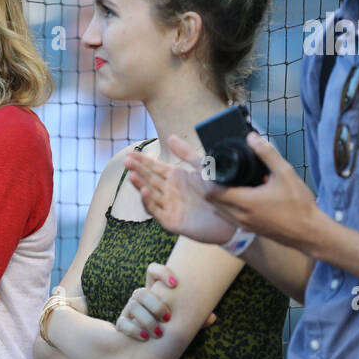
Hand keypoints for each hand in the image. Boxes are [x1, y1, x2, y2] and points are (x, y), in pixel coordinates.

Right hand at [115, 263, 216, 341]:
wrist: (148, 342)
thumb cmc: (169, 325)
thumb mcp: (182, 319)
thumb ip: (195, 317)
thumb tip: (211, 317)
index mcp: (155, 290)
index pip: (152, 271)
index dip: (162, 272)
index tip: (175, 284)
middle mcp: (140, 296)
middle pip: (142, 291)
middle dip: (155, 304)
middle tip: (168, 318)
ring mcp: (129, 309)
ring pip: (132, 306)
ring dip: (146, 320)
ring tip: (158, 333)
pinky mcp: (122, 323)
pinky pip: (123, 323)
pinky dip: (134, 330)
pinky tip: (145, 337)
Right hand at [124, 138, 238, 245]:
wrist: (232, 219)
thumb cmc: (219, 194)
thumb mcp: (203, 169)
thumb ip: (186, 154)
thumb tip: (170, 137)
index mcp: (176, 178)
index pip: (154, 167)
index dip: (142, 160)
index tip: (130, 152)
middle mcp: (170, 191)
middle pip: (149, 178)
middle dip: (138, 170)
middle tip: (127, 160)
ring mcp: (169, 206)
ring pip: (150, 193)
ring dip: (140, 184)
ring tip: (132, 175)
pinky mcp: (171, 221)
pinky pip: (156, 211)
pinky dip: (148, 202)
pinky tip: (144, 191)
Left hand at [201, 132, 324, 251]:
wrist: (309, 232)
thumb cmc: (299, 205)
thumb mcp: (285, 173)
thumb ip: (267, 154)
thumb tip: (252, 138)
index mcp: (246, 202)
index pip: (212, 190)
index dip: (205, 177)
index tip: (205, 165)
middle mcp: (240, 216)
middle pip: (210, 200)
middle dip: (206, 185)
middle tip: (209, 170)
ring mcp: (243, 224)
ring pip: (217, 209)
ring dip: (213, 196)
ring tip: (217, 180)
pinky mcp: (248, 229)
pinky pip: (227, 217)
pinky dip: (222, 205)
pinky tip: (232, 195)